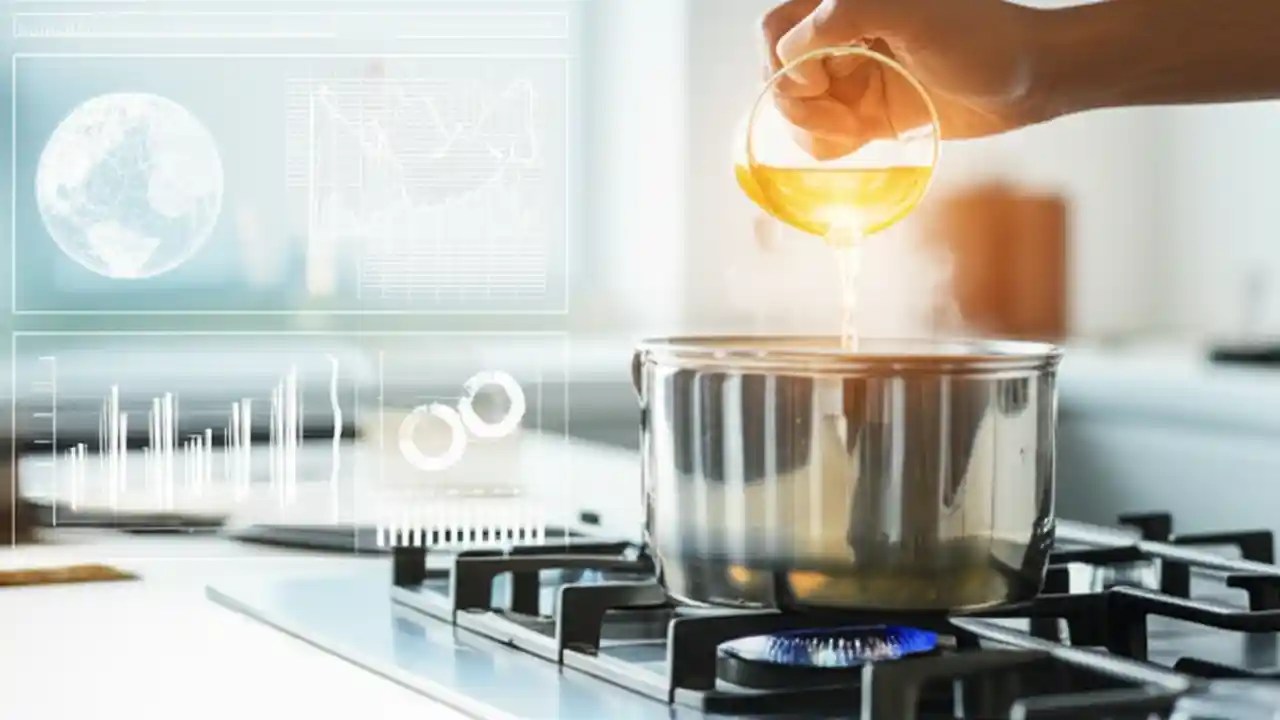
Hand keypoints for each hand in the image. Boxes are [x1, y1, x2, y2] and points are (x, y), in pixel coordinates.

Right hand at [760, 0, 1046, 158]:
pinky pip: (822, 135)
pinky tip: (859, 143)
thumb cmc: (983, 36)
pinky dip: (828, 146)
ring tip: (854, 135)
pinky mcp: (868, 114)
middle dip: (798, 103)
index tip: (821, 83)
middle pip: (778, 72)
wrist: (1032, 79)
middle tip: (839, 121)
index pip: (777, 29)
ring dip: (812, 129)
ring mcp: (854, 77)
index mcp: (846, 4)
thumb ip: (845, 14)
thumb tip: (791, 57)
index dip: (785, 63)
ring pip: (796, 108)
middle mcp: (843, 37)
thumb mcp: (914, 12)